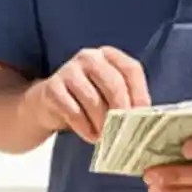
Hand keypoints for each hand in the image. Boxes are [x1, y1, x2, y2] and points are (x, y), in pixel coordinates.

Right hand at [25, 46, 149, 142]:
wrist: (46, 105)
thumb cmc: (86, 101)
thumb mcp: (108, 94)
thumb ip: (126, 99)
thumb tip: (144, 118)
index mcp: (108, 55)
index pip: (131, 69)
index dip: (140, 93)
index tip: (142, 116)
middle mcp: (89, 57)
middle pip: (114, 83)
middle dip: (121, 111)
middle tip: (124, 131)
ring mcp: (68, 71)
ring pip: (93, 100)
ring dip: (102, 123)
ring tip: (106, 137)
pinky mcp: (52, 88)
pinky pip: (73, 112)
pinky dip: (85, 128)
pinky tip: (90, 135)